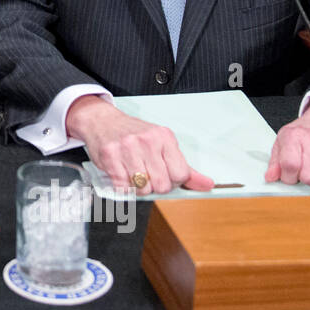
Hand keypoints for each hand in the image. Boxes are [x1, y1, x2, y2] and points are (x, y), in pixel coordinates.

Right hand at [65, 95, 213, 194]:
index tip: (165, 174)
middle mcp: (147, 141)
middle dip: (155, 186)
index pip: (181, 174)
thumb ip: (185, 168)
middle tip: (147, 175)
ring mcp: (127, 148)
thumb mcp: (162, 144)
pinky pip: (123, 188)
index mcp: (164, 137)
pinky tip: (121, 173)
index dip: (173, 180)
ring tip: (133, 173)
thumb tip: (208, 185)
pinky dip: (123, 186)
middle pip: (162, 185)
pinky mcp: (110, 157)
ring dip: (138, 187)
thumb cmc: (133, 134)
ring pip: (143, 188)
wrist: (101, 120)